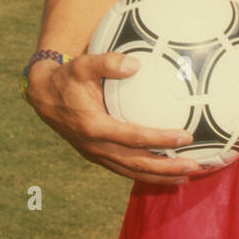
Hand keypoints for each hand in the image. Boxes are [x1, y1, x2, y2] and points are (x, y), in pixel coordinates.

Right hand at [26, 52, 206, 183]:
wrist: (44, 97)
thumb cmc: (67, 78)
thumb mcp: (82, 65)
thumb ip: (106, 62)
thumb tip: (135, 63)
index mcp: (95, 127)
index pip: (135, 137)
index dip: (162, 139)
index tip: (186, 136)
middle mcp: (97, 147)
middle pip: (138, 163)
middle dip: (168, 168)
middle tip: (195, 167)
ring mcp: (97, 155)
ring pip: (133, 172)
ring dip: (161, 177)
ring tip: (187, 177)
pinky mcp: (99, 157)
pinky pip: (126, 170)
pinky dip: (147, 175)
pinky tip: (167, 174)